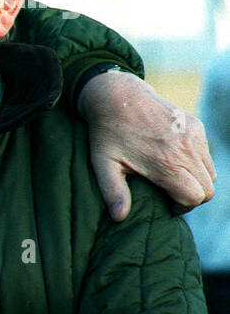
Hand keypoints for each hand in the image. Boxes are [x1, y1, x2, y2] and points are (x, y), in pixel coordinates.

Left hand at [78, 70, 213, 220]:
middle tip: (170, 195)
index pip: (194, 197)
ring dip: (195, 180)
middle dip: (191, 197)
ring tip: (171, 179)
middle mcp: (186, 149)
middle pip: (207, 188)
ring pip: (210, 172)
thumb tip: (119, 217)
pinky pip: (207, 154)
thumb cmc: (107, 133)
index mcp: (166, 163)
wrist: (117, 96)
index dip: (182, 207)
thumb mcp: (103, 164)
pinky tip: (174, 161)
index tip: (166, 205)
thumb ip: (113, 192)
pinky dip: (197, 163)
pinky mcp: (196, 126)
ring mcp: (194, 136)